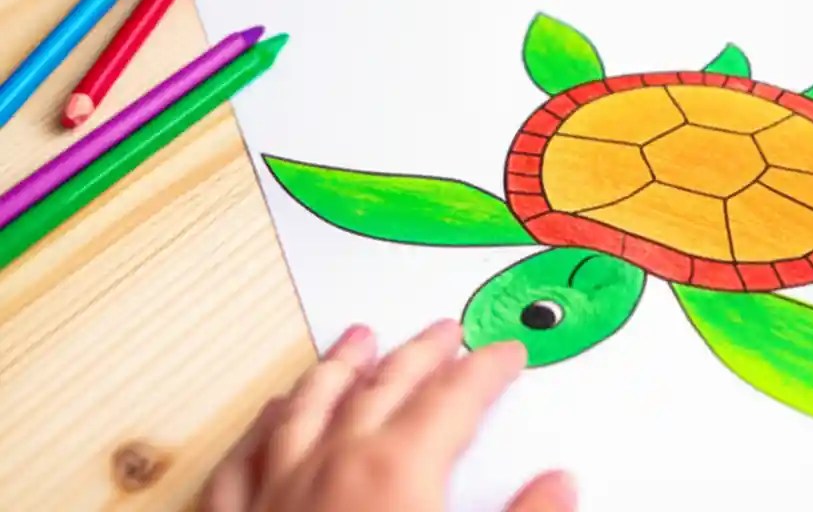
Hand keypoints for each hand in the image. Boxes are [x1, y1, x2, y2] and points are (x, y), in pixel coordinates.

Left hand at [199, 321, 575, 511]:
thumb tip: (561, 484)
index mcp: (397, 468)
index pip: (454, 397)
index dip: (485, 370)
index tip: (505, 353)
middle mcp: (332, 461)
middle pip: (384, 386)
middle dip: (420, 353)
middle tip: (444, 330)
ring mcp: (274, 489)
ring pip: (309, 405)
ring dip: (338, 367)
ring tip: (357, 339)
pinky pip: (244, 456)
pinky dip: (263, 424)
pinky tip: (273, 407)